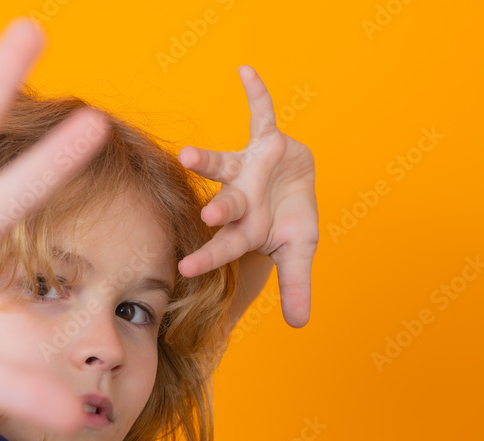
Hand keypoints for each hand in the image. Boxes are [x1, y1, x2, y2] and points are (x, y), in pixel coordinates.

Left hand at [176, 65, 317, 327]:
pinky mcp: (264, 141)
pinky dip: (257, 92)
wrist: (295, 184)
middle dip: (219, 211)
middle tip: (208, 215)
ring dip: (207, 160)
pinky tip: (246, 70)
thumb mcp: (299, 251)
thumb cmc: (289, 220)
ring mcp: (248, 170)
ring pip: (223, 165)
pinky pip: (262, 113)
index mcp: (246, 230)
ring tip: (187, 155)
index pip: (225, 246)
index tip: (184, 268)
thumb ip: (296, 284)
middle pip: (226, 207)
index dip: (208, 256)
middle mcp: (240, 200)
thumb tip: (301, 325)